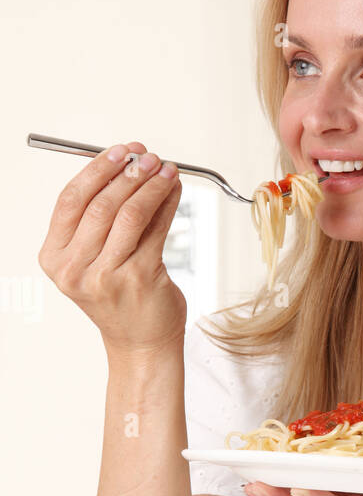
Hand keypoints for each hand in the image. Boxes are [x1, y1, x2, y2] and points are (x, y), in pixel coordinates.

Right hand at [38, 139, 186, 356]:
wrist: (140, 342)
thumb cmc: (119, 299)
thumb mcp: (93, 259)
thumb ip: (100, 219)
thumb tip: (127, 167)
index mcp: (55, 258)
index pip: (71, 200)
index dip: (97, 170)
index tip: (120, 152)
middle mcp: (75, 269)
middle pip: (100, 204)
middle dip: (128, 173)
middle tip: (147, 157)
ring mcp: (106, 276)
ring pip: (129, 213)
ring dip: (151, 185)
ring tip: (165, 170)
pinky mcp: (139, 278)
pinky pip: (155, 229)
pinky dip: (167, 204)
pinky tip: (174, 191)